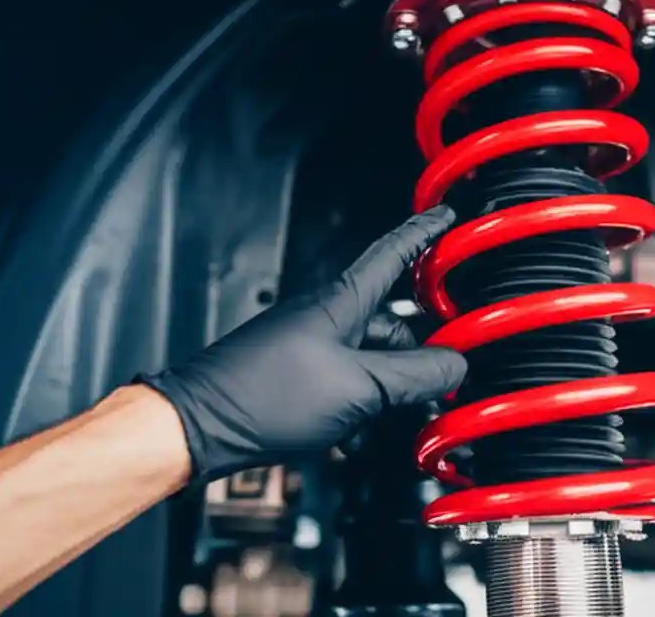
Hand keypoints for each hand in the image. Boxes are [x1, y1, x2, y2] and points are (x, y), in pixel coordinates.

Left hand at [138, 206, 465, 482]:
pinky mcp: (296, 375)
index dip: (424, 233)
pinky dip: (357, 408)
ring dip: (386, 393)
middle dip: (417, 357)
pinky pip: (345, 383)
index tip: (446, 217)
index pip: (393, 254)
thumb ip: (414, 376)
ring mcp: (310, 345)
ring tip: (387, 422)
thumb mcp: (359, 388)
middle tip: (439, 384)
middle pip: (392, 324)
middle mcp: (326, 317)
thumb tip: (455, 365)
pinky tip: (352, 437)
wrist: (200, 427)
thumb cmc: (264, 397)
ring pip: (371, 360)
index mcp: (342, 303)